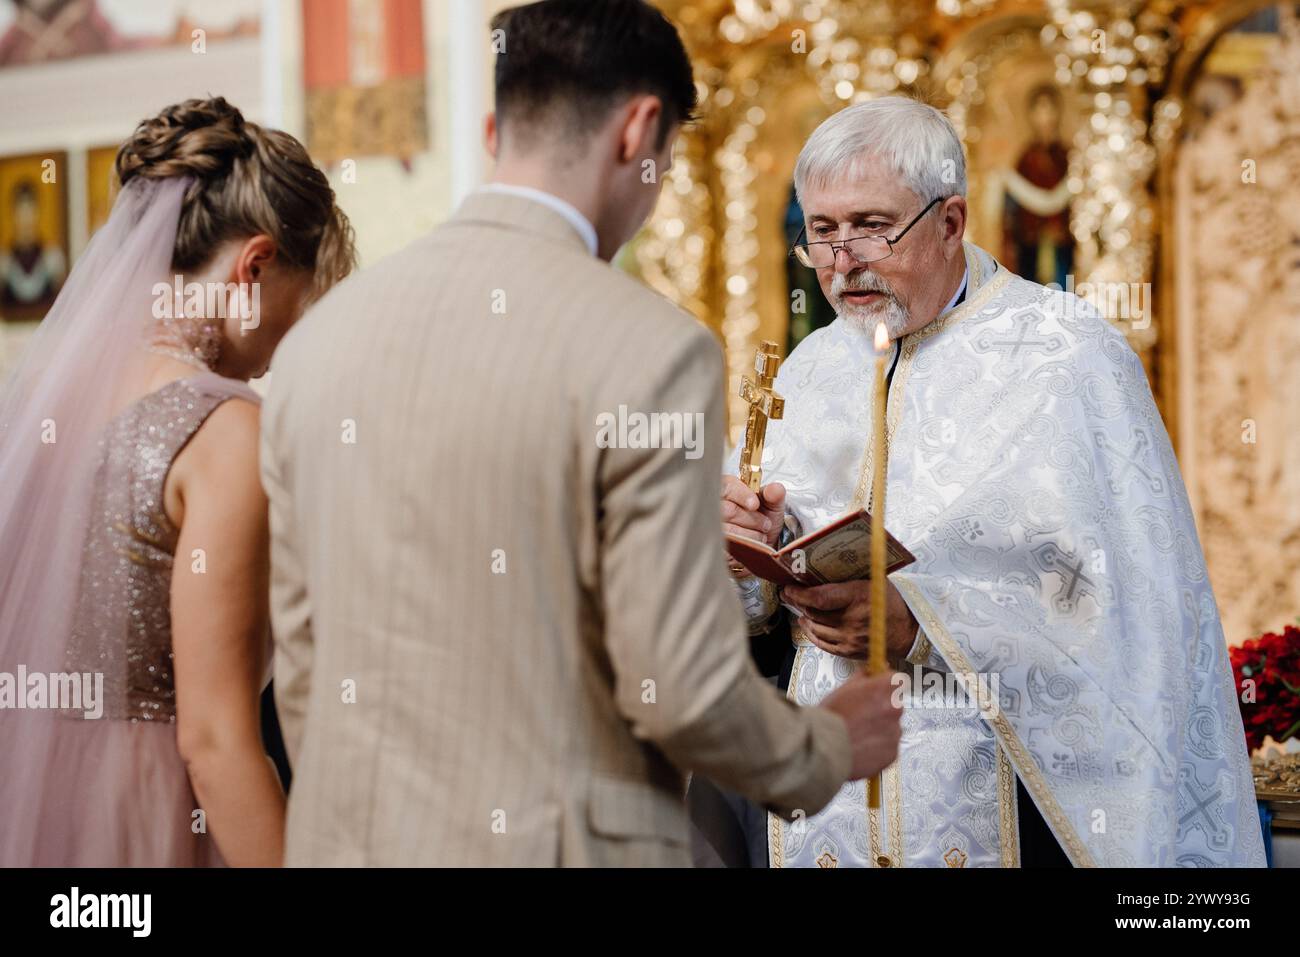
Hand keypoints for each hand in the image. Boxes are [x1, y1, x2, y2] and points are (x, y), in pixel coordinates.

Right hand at [721, 475, 784, 545]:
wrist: (764, 540)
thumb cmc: (763, 516)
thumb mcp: (771, 503)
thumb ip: (774, 493)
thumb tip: (776, 489)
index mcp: (727, 488)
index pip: (727, 487)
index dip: (741, 495)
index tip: (755, 504)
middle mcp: (715, 505)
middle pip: (728, 510)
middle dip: (751, 519)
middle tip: (766, 524)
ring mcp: (713, 526)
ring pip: (729, 530)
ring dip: (751, 534)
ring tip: (761, 534)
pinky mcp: (717, 544)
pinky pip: (729, 546)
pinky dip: (745, 545)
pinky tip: (753, 543)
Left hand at [783, 579, 915, 661]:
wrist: (908, 629)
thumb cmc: (890, 600)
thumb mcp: (873, 580)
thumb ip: (848, 578)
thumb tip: (820, 568)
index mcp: (859, 597)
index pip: (819, 598)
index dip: (799, 594)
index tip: (789, 588)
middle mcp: (852, 620)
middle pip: (814, 612)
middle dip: (798, 602)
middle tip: (790, 594)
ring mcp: (850, 638)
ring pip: (815, 627)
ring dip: (804, 616)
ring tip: (800, 607)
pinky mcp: (849, 651)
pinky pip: (822, 643)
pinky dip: (811, 632)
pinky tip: (808, 623)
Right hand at [820, 671, 902, 779]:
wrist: (824, 749)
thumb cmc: (830, 719)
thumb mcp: (841, 689)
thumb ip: (861, 679)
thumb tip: (868, 674)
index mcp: (882, 689)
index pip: (897, 679)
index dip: (886, 684)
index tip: (881, 687)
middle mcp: (894, 709)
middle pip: (894, 704)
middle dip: (882, 708)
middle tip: (863, 714)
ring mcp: (895, 732)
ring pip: (892, 726)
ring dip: (880, 728)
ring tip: (859, 733)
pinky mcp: (892, 752)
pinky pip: (889, 746)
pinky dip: (879, 746)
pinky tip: (862, 745)